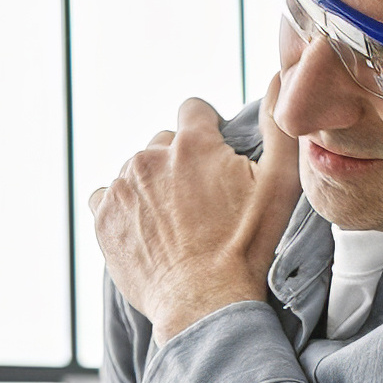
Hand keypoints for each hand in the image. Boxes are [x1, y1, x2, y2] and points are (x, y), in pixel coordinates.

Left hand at [91, 80, 300, 342]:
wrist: (204, 305)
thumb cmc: (247, 249)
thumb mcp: (279, 186)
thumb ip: (280, 127)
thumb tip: (280, 78)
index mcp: (192, 143)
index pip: (193, 110)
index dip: (207, 134)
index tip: (215, 165)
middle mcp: (150, 155)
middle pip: (164, 143)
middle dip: (180, 164)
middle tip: (199, 204)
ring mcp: (122, 186)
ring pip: (138, 171)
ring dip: (153, 187)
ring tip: (175, 225)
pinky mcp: (103, 216)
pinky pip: (108, 197)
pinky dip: (124, 209)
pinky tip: (147, 232)